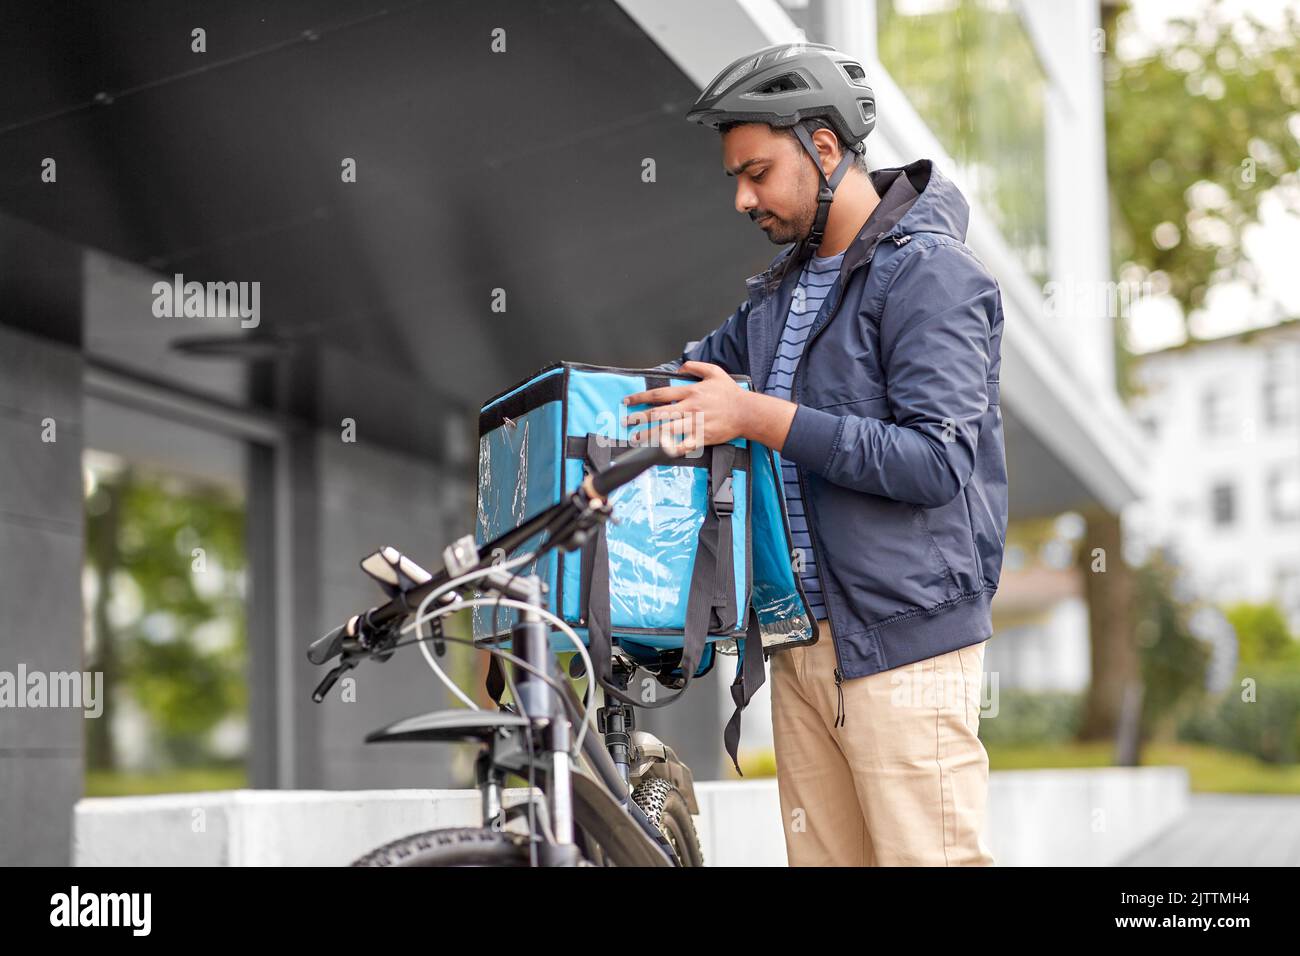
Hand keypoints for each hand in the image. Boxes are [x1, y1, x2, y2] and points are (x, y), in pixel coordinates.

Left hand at [620, 361, 750, 452]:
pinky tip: (657, 452)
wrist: (747, 412)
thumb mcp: (714, 372)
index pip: (659, 394)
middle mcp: (689, 407)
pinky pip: (682, 445)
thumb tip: (680, 368)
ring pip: (666, 429)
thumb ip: (695, 367)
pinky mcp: (702, 437)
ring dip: (648, 435)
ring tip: (635, 438)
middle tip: (626, 422)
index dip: (640, 397)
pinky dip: (669, 449)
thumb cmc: (730, 394)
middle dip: (639, 418)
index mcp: (690, 392)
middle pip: (658, 413)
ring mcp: (695, 423)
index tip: (628, 401)